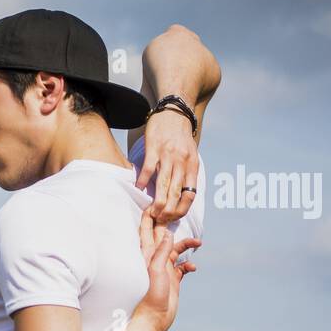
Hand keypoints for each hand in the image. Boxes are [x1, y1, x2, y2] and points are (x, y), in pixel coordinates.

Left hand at [133, 212, 199, 330]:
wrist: (153, 319)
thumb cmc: (150, 296)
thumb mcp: (156, 271)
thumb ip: (161, 251)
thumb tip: (166, 232)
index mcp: (147, 256)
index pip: (146, 232)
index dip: (149, 217)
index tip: (154, 203)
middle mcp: (154, 260)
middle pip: (163, 237)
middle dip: (171, 226)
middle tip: (180, 214)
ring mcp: (164, 270)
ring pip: (176, 251)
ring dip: (186, 245)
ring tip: (198, 243)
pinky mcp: (173, 280)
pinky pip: (182, 267)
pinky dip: (189, 265)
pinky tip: (193, 268)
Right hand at [135, 107, 198, 223]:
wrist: (175, 111)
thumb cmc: (181, 136)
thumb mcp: (191, 154)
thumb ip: (186, 172)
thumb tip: (182, 193)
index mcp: (192, 166)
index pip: (189, 195)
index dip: (181, 210)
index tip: (172, 218)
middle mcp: (182, 163)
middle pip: (176, 194)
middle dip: (168, 211)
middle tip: (160, 220)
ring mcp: (168, 156)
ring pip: (163, 185)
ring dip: (157, 202)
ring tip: (151, 212)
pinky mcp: (154, 149)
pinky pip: (148, 169)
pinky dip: (142, 181)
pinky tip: (138, 189)